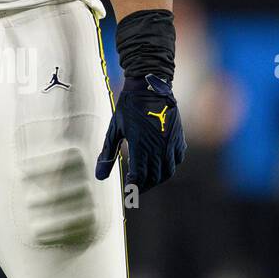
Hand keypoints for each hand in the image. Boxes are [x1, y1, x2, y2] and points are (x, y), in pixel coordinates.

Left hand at [95, 73, 185, 193]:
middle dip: (143, 186)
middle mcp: (158, 147)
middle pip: (153, 178)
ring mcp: (170, 143)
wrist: (150, 86)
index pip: (138, 177)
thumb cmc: (129, 107)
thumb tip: (99, 177)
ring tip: (146, 180)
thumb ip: (107, 154)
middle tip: (134, 188)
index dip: (133, 188)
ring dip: (157, 179)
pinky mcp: (178, 137)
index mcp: (140, 146)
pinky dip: (170, 166)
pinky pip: (178, 159)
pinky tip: (160, 165)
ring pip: (168, 171)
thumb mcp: (114, 129)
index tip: (127, 191)